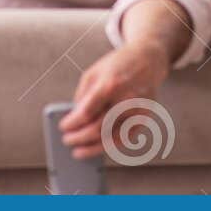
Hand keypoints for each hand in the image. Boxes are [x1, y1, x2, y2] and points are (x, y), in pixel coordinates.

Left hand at [59, 40, 171, 158]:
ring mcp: (137, 111)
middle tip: (67, 140)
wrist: (147, 59)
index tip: (63, 127)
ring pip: (111, 138)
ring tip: (79, 151)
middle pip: (98, 128)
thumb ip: (82, 95)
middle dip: (79, 138)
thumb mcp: (93, 72)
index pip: (87, 112)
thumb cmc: (117, 65)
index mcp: (110, 85)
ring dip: (92, 148)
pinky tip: (97, 146)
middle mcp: (125, 100)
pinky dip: (109, 145)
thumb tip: (74, 119)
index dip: (72, 123)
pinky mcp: (144, 118)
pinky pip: (124, 138)